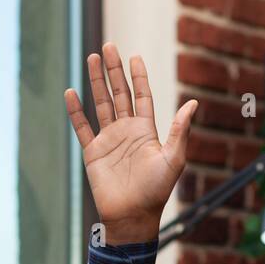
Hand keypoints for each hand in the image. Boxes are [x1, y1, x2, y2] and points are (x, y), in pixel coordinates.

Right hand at [64, 42, 197, 243]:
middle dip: (114, 71)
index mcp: (146, 131)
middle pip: (120, 94)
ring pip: (101, 104)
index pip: (141, 96)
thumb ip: (180, 131)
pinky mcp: (93, 152)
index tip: (134, 57)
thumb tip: (193, 104)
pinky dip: (75, 111)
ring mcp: (109, 140)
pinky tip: (71, 93)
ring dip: (96, 82)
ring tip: (92, 58)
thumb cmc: (156, 191)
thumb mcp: (173, 159)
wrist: (132, 216)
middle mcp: (127, 131)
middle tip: (109, 47)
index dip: (138, 77)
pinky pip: (82, 127)